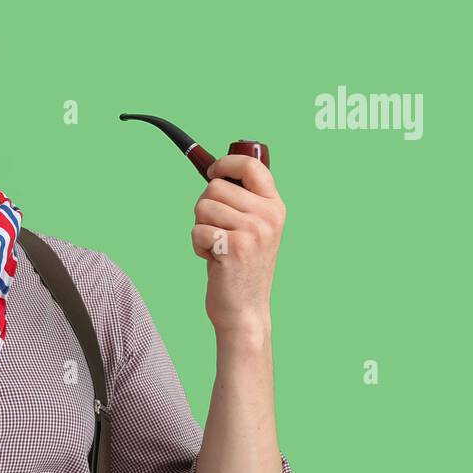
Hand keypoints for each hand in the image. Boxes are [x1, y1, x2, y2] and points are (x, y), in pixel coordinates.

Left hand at [191, 155, 285, 336]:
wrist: (245, 309)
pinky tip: (212, 259)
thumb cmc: (242, 267)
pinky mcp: (234, 247)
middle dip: (204, 207)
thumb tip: (215, 172)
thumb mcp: (254, 229)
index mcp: (275, 207)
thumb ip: (244, 202)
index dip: (226, 163)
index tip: (213, 171)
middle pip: (215, 187)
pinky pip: (197, 230)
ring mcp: (253, 232)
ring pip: (202, 207)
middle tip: (216, 230)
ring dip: (200, 227)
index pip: (252, 165)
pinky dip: (197, 245)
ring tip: (216, 246)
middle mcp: (268, 216)